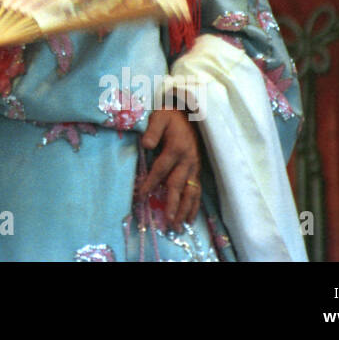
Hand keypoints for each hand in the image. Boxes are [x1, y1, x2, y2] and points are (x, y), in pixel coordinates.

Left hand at [137, 108, 200, 230]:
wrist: (189, 113)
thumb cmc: (170, 116)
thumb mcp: (159, 117)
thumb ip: (152, 130)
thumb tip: (145, 144)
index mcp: (176, 148)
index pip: (161, 169)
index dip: (150, 183)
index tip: (140, 197)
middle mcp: (187, 160)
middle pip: (178, 185)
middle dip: (173, 205)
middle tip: (169, 223)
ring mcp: (195, 167)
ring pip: (191, 192)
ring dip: (185, 210)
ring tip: (179, 226)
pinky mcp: (197, 170)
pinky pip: (197, 190)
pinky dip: (195, 206)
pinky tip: (190, 219)